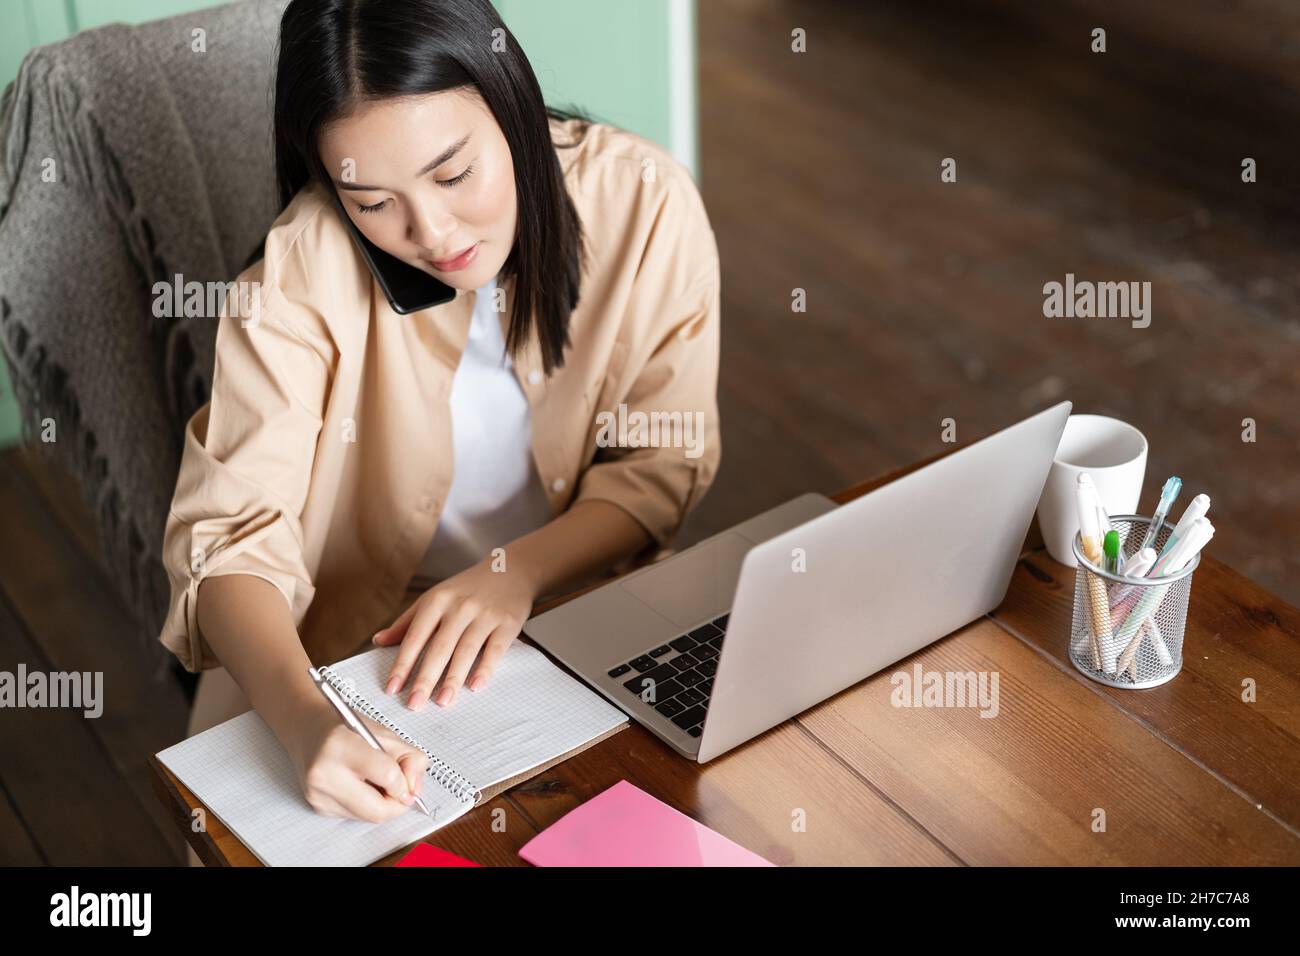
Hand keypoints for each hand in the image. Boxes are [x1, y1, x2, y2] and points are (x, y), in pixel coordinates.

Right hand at [285, 697, 428, 822]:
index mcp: (341, 746)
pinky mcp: (317, 807)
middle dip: (397, 803)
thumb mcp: (383, 732)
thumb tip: (414, 791)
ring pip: (367, 817)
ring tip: (377, 781)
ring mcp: (318, 794)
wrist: (307, 729)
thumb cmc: (344, 726)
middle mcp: (325, 773)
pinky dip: (366, 804)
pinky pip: (354, 816)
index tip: (407, 780)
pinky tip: (360, 785)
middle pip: (377, 809)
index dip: (403, 782)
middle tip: (401, 790)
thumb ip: (408, 758)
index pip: (386, 775)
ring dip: (382, 804)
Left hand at [373, 555, 537, 709]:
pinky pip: (495, 649)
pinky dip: (486, 668)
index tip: (392, 688)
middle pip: (439, 647)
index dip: (402, 663)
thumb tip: (379, 641)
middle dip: (425, 678)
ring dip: (453, 678)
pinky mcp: (508, 622)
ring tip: (443, 702)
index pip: (415, 636)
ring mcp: (485, 614)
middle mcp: (460, 606)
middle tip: (414, 704)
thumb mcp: (435, 598)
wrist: (510, 569)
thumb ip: (408, 621)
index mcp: (437, 600)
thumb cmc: (466, 589)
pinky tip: (476, 686)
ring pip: (466, 650)